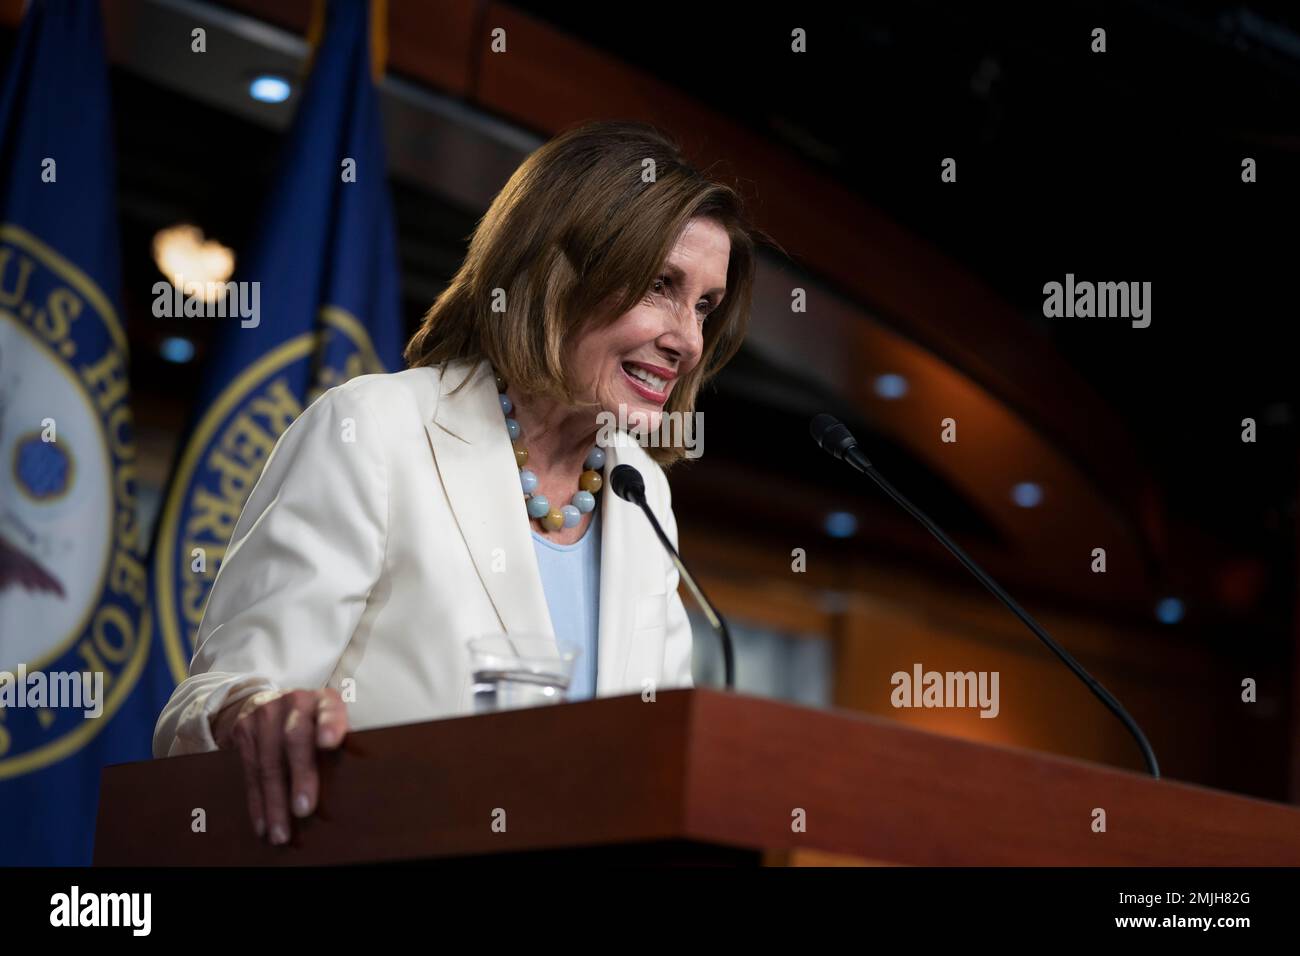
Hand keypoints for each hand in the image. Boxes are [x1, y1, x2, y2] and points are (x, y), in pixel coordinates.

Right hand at [213, 688, 349, 844]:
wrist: (266, 701)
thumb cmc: (313, 722)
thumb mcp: (330, 721)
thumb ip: (342, 742)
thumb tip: (359, 784)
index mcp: (324, 700)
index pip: (329, 709)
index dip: (330, 724)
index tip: (330, 742)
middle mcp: (294, 702)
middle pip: (295, 740)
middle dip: (300, 776)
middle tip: (304, 809)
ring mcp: (265, 714)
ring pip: (269, 763)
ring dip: (274, 802)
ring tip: (281, 833)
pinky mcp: (243, 730)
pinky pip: (249, 772)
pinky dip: (257, 803)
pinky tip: (263, 825)